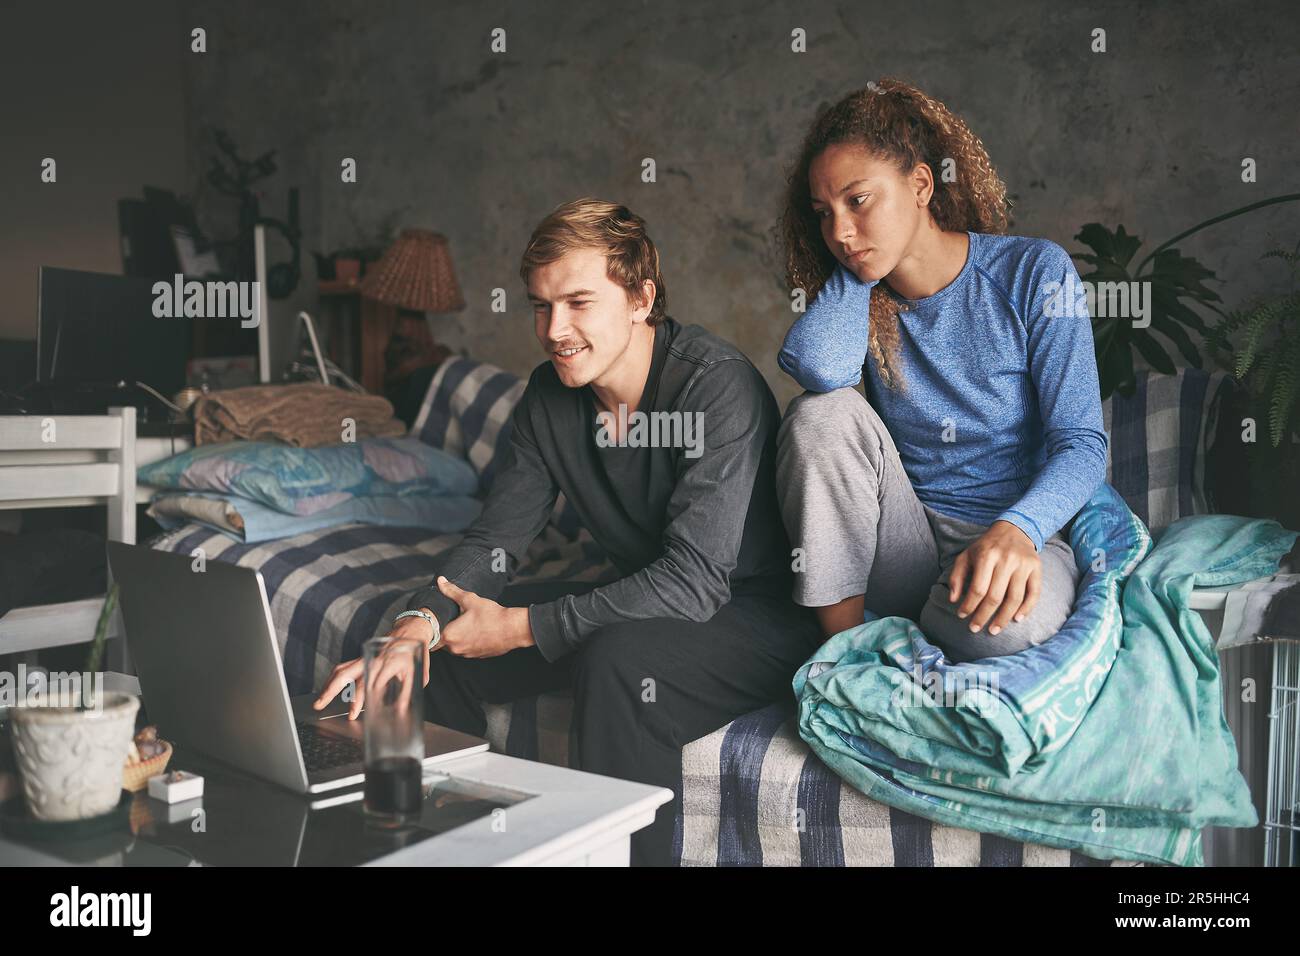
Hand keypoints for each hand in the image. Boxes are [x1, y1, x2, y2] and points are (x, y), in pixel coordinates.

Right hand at [312, 611, 434, 719]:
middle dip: (333, 691)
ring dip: (328, 685)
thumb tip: (400, 712)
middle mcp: (372, 659)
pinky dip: (334, 679)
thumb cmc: (414, 652)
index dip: (360, 698)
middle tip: (323, 704)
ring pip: (342, 670)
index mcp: (387, 662)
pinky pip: (344, 667)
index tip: (354, 712)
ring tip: (319, 701)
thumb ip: (407, 693)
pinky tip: (328, 689)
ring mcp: (365, 658)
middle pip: (348, 674)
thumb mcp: (418, 673)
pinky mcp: (361, 658)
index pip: (369, 682)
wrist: (411, 631)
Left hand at [436, 576, 532, 657]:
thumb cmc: (491, 615)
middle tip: (450, 619)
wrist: (512, 629)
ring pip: (454, 647)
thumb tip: (441, 581)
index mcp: (450, 636)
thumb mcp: (470, 600)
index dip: (431, 629)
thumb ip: (452, 591)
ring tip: (464, 624)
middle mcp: (456, 649)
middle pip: (441, 643)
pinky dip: (467, 642)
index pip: (430, 637)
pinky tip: (475, 631)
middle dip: (443, 632)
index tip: (434, 621)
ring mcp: (466, 654)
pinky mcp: (476, 656)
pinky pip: (466, 649)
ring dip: (455, 638)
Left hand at [947, 520, 1041, 636]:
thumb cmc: (986, 547)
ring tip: (994, 630)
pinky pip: (1034, 593)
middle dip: (983, 616)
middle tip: (975, 629)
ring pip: (1014, 598)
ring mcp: (1023, 564)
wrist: (1014, 529)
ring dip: (1004, 618)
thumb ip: (956, 576)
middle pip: (995, 596)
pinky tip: (1017, 619)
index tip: (962, 616)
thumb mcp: (966, 556)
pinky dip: (1027, 609)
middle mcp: (1006, 560)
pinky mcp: (1036, 568)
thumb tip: (953, 600)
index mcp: (986, 556)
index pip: (978, 588)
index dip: (969, 605)